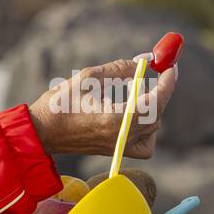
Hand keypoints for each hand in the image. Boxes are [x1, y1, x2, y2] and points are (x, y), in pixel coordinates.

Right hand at [27, 56, 177, 157]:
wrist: (41, 132)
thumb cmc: (59, 104)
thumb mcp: (88, 77)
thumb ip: (120, 69)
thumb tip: (145, 61)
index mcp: (114, 119)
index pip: (154, 102)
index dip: (167, 83)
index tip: (172, 66)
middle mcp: (120, 137)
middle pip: (156, 114)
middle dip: (161, 91)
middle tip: (159, 72)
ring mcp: (119, 147)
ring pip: (153, 127)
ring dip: (152, 106)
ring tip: (138, 90)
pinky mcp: (116, 151)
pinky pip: (145, 143)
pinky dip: (147, 128)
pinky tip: (136, 116)